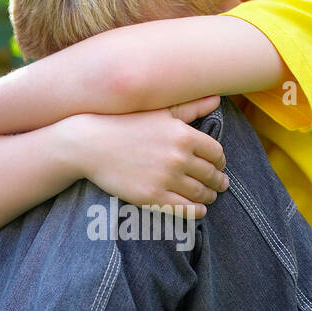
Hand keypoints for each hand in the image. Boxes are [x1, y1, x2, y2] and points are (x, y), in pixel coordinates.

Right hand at [68, 96, 227, 215]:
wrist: (90, 144)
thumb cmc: (125, 124)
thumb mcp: (160, 111)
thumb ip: (190, 107)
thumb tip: (216, 98)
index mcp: (183, 134)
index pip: (216, 152)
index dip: (220, 161)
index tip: (219, 165)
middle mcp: (178, 157)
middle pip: (211, 174)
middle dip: (218, 181)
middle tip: (219, 185)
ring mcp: (165, 178)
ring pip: (200, 193)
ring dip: (209, 197)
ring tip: (209, 197)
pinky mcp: (152, 196)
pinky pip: (184, 209)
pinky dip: (196, 212)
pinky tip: (199, 210)